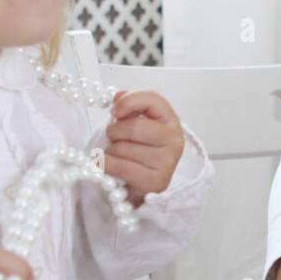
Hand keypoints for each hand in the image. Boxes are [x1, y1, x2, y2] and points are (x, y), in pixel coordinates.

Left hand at [104, 89, 185, 205]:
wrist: (143, 184)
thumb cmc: (138, 150)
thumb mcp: (136, 125)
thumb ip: (129, 107)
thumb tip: (119, 95)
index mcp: (171, 120)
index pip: (152, 98)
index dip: (129, 101)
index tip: (115, 111)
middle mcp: (174, 140)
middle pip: (134, 127)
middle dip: (115, 131)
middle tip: (113, 137)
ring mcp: (167, 162)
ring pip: (123, 148)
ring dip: (111, 151)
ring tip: (119, 155)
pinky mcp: (155, 182)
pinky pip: (119, 166)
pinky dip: (106, 164)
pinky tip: (109, 165)